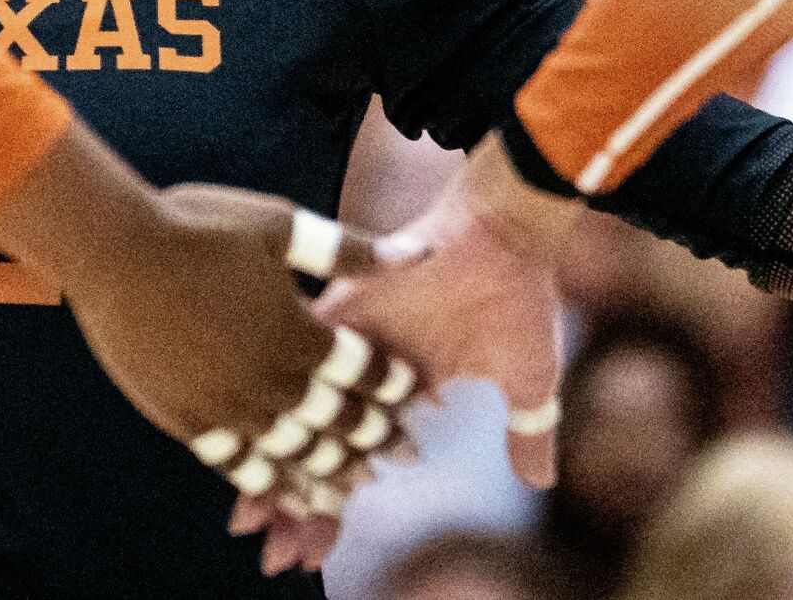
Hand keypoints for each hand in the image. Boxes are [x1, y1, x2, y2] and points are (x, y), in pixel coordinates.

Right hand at [0, 128, 422, 518]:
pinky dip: (269, 481)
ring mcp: (227, 406)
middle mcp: (269, 378)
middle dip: (375, 438)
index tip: (418, 397)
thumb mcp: (280, 224)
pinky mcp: (187, 420)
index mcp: (297, 331)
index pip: (362, 370)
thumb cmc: (197, 227)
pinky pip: (238, 463)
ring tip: (354, 489)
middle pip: (336, 421)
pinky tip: (285, 494)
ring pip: (293, 452)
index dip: (393, 385)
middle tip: (407, 456)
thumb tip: (413, 253)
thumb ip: (348, 248)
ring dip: (329, 471)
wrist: (115, 249)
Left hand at [235, 136, 581, 574]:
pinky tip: (253, 439)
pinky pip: (295, 359)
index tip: (308, 559)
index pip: (354, 465)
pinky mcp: (339, 311)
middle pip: (315, 450)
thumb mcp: (529, 379)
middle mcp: (363, 373)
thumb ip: (527, 431)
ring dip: (274, 465)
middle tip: (274, 555)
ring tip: (252, 521)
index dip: (330, 513)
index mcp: (399, 394)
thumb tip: (540, 483)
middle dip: (292, 506)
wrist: (505, 232)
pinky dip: (278, 400)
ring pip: (297, 412)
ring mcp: (348, 343)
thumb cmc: (520, 296)